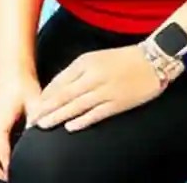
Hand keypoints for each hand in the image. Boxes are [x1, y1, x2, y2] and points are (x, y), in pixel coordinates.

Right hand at [0, 74, 40, 180]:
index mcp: (0, 123)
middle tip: (12, 178)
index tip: (17, 175)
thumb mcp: (35, 102)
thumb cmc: (25, 88)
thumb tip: (42, 131)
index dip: (9, 167)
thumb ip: (37, 118)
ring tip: (1, 175)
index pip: (2, 152)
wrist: (11, 73)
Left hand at [31, 45, 161, 131]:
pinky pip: (97, 113)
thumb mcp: (96, 58)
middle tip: (32, 120)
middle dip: (46, 108)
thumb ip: (77, 72)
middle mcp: (93, 75)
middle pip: (64, 94)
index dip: (44, 96)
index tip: (33, 106)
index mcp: (85, 62)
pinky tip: (70, 127)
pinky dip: (83, 120)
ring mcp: (106, 90)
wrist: (154, 60)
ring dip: (58, 116)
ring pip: (77, 105)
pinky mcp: (118, 102)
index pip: (59, 81)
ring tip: (44, 125)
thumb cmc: (122, 59)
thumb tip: (57, 89)